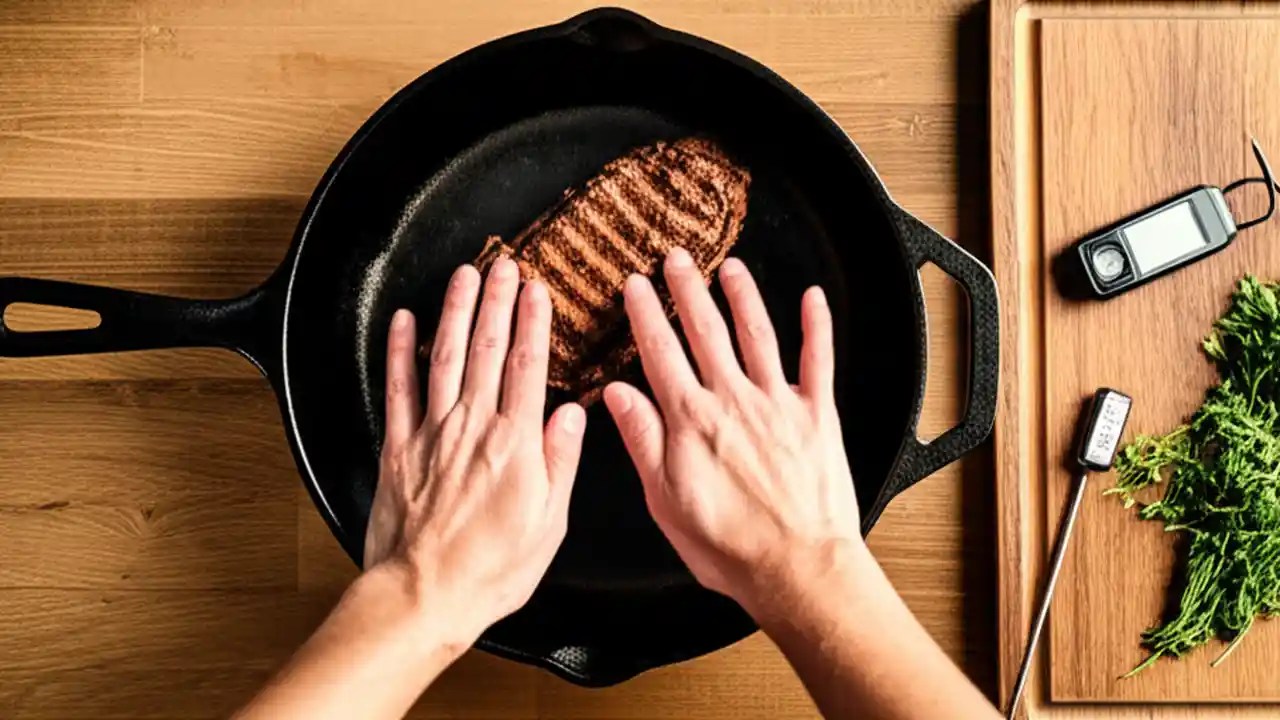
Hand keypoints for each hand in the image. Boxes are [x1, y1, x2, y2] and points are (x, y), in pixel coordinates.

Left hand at [364, 257, 585, 644]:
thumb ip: (561, 460)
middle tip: (504, 264)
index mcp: (515, 444)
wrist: (425, 596)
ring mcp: (432, 433)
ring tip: (465, 275)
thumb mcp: (550, 523)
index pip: (528, 366)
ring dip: (456, 311)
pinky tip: (405, 321)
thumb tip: (573, 411)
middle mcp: (473, 427)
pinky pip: (398, 387)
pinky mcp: (398, 447)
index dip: (533, 322)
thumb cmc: (492, 569)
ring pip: (445, 356)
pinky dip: (400, 351)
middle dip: (497, 301)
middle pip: (486, 348)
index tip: (537, 290)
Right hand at [603, 248, 860, 616]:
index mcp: (691, 420)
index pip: (660, 352)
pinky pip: (818, 361)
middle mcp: (733, 400)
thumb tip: (616, 392)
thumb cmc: (728, 546)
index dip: (646, 314)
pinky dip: (816, 326)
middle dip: (688, 289)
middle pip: (706, 331)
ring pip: (757, 334)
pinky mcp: (817, 416)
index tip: (635, 284)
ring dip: (742, 295)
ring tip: (730, 266)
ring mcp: (778, 404)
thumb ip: (642, 440)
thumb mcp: (665, 499)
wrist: (797, 568)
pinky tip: (813, 297)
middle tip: (675, 258)